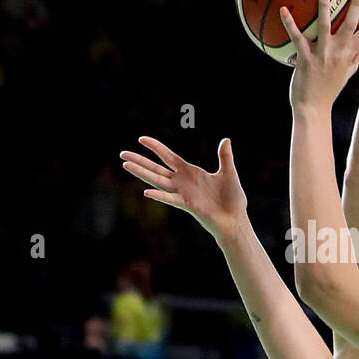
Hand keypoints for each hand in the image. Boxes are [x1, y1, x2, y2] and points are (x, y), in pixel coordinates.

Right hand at [120, 135, 247, 243]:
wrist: (236, 219)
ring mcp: (183, 193)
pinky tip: (146, 191)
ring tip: (126, 166)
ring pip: (158, 181)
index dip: (155, 147)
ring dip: (142, 173)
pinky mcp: (188, 204)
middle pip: (156, 168)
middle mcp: (182, 182)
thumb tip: (226, 139)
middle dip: (139, 160)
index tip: (141, 139)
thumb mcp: (229, 173)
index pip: (168, 156)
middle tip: (122, 154)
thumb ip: (225, 157)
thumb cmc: (232, 199)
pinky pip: (170, 199)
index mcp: (190, 172)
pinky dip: (159, 195)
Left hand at [282, 0, 358, 108]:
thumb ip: (353, 64)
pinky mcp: (305, 58)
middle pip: (351, 24)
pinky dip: (289, 23)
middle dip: (357, 5)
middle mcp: (338, 53)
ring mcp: (322, 55)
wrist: (313, 108)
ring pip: (325, 25)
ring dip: (324, 6)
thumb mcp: (344, 78)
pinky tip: (283, 9)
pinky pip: (297, 37)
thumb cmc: (328, 93)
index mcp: (349, 56)